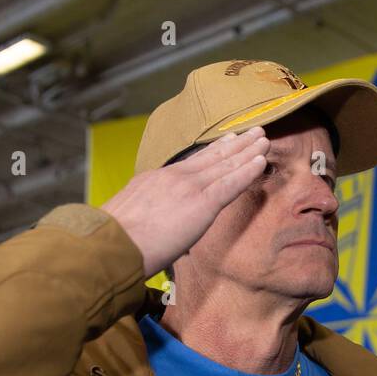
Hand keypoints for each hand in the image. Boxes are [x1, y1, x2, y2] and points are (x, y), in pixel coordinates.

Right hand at [101, 127, 269, 277]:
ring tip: (263, 138)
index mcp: (155, 181)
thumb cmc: (115, 242)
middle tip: (252, 131)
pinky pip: (231, 183)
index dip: (211, 152)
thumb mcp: (127, 219)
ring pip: (225, 165)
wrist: (113, 243)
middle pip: (211, 157)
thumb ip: (144, 218)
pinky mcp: (202, 203)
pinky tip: (261, 161)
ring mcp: (189, 188)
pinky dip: (248, 171)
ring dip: (247, 152)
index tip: (225, 141)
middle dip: (234, 144)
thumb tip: (148, 231)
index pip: (190, 164)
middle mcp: (174, 178)